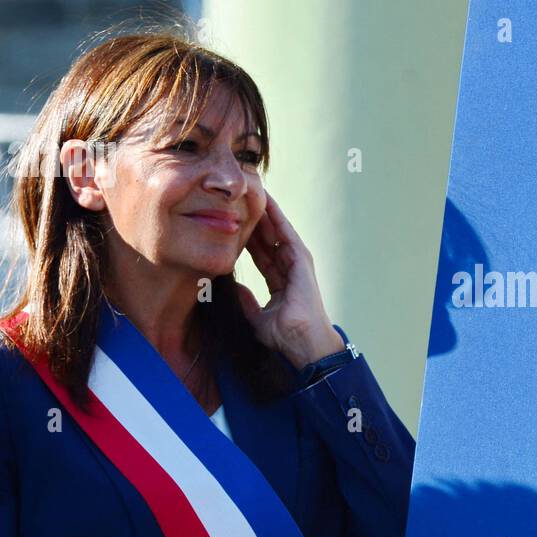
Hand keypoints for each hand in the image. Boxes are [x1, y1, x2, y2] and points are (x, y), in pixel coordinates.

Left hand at [238, 192, 344, 369]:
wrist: (303, 343)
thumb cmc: (286, 336)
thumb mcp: (257, 317)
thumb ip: (247, 301)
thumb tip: (232, 287)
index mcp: (280, 282)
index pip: (261, 255)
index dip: (247, 240)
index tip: (233, 224)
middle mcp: (290, 269)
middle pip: (268, 239)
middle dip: (255, 220)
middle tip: (240, 201)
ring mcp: (297, 263)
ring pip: (277, 232)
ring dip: (265, 213)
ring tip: (252, 192)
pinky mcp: (301, 260)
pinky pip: (286, 233)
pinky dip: (276, 217)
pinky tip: (266, 202)